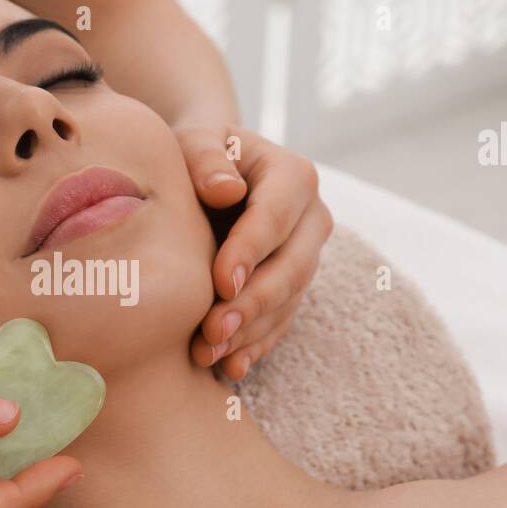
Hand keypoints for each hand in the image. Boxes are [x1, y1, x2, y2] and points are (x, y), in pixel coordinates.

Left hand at [173, 122, 333, 379]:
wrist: (209, 173)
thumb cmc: (197, 154)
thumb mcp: (195, 140)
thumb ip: (205, 157)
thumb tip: (226, 190)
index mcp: (294, 176)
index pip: (276, 218)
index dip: (251, 251)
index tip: (221, 282)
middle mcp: (311, 219)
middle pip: (291, 268)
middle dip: (252, 304)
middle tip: (212, 332)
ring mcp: (305, 257)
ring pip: (287, 302)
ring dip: (249, 333)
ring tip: (206, 355)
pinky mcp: (291, 287)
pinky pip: (280, 322)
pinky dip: (255, 346)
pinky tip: (230, 368)